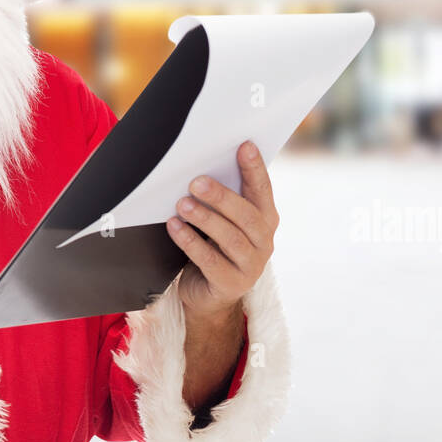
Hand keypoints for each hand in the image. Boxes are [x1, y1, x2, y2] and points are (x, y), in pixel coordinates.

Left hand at [167, 140, 277, 322]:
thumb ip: (223, 200)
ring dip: (205, 219)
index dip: (255, 168)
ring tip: (182, 204)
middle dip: (221, 196)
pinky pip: (210, 261)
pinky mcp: (231, 284)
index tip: (244, 146)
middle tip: (196, 181)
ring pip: (230, 238)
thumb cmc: (213, 247)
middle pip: (247, 215)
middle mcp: (264, 242)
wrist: (207, 295)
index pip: (263, 189)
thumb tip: (202, 166)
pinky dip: (190, 242)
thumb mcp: (223, 221)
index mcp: (266, 219)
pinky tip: (175, 227)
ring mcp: (251, 266)